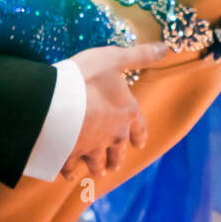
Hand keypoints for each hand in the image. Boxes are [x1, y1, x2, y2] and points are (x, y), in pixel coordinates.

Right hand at [59, 41, 169, 179]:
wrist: (55, 103)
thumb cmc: (86, 78)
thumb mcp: (113, 58)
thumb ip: (139, 55)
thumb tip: (166, 48)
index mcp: (126, 114)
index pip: (139, 128)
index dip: (140, 136)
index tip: (140, 145)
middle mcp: (112, 135)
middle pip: (117, 152)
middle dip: (116, 158)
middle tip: (115, 164)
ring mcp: (90, 148)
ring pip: (97, 163)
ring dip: (97, 167)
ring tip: (97, 172)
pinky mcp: (69, 156)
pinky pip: (70, 167)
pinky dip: (70, 171)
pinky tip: (68, 173)